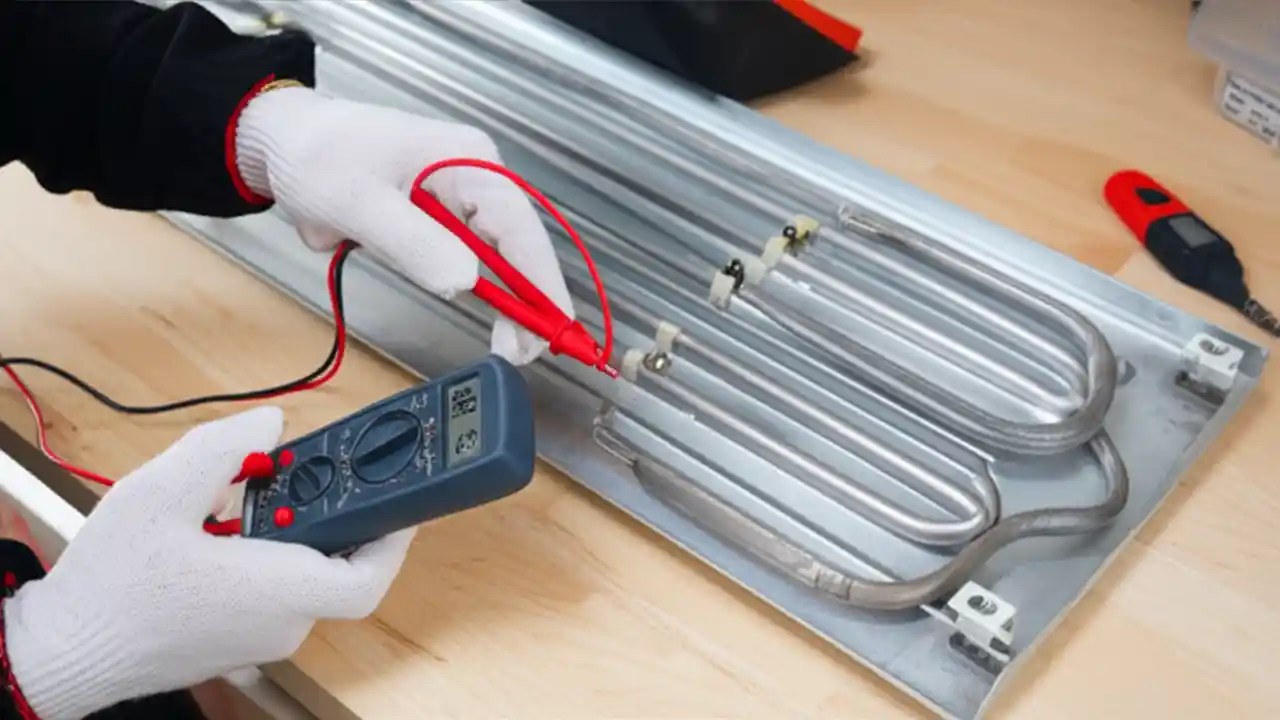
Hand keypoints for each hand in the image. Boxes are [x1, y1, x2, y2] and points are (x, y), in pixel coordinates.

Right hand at [3, 408, 412, 719]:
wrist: (64, 650)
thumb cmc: (110, 587)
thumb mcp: (159, 493)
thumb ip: (222, 449)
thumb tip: (271, 426)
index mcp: (276, 591)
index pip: (368, 576)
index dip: (393, 536)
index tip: (397, 496)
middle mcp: (280, 623)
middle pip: (337, 563)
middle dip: (326, 509)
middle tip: (293, 473)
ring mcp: (261, 638)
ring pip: (303, 574)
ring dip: (289, 528)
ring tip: (244, 494)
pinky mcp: (240, 639)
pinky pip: (276, 590)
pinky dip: (267, 553)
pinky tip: (224, 526)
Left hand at [234, 86, 573, 365]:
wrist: (281, 144)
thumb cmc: (317, 155)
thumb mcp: (361, 202)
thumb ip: (414, 243)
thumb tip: (464, 281)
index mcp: (468, 161)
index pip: (520, 228)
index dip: (542, 282)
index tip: (552, 328)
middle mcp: (474, 178)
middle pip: (519, 247)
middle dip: (527, 301)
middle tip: (522, 352)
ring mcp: (458, 201)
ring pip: (497, 260)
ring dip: (504, 302)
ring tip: (508, 345)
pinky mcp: (438, 221)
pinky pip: (468, 261)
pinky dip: (476, 292)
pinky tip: (492, 321)